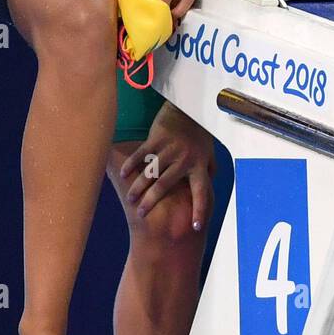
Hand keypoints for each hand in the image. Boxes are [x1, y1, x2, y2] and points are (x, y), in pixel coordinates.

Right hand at [120, 102, 214, 226]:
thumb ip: (209, 168)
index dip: (199, 209)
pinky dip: (131, 165)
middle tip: (142, 214)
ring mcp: (170, 148)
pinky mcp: (157, 137)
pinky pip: (141, 154)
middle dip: (152, 201)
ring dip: (138, 187)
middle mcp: (184, 159)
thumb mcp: (209, 152)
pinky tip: (123, 174)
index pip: (201, 192)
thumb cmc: (199, 133)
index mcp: (199, 165)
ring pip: (151, 172)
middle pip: (165, 185)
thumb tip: (210, 184)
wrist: (189, 107)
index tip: (194, 227)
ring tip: (130, 199)